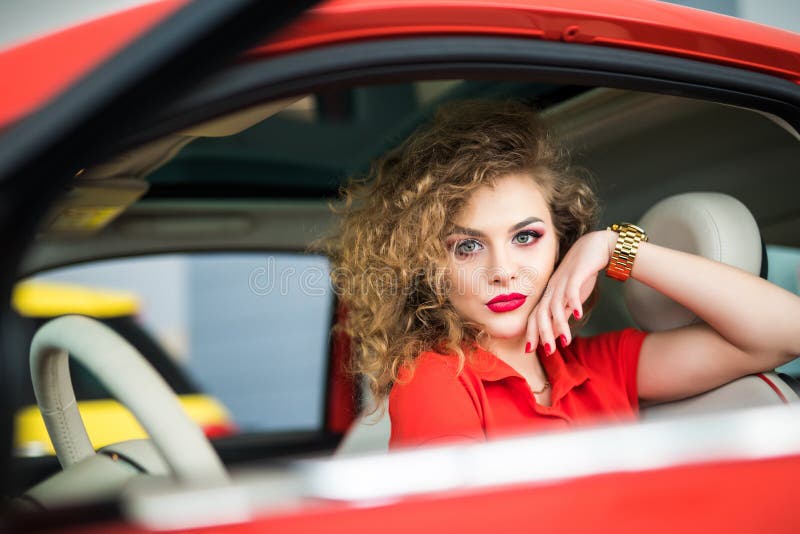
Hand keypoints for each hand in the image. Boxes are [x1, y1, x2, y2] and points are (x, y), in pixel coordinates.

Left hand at [525, 230, 613, 353]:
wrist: (595, 247)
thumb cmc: (582, 274)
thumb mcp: (570, 298)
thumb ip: (563, 315)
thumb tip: (555, 334)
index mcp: (549, 295)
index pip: (536, 316)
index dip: (531, 332)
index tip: (528, 350)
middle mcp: (553, 289)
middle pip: (542, 313)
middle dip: (543, 333)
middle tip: (548, 351)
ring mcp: (563, 281)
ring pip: (556, 305)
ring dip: (560, 324)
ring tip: (565, 341)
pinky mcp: (576, 274)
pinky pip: (572, 290)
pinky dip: (573, 302)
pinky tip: (578, 315)